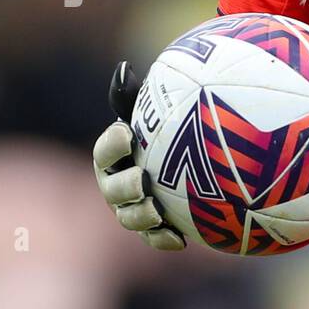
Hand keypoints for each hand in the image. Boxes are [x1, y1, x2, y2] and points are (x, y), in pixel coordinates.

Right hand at [93, 61, 185, 250]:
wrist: (204, 168)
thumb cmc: (176, 131)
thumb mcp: (161, 111)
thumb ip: (140, 95)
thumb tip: (124, 68)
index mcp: (116, 157)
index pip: (104, 151)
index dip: (111, 144)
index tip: (127, 132)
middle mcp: (119, 185)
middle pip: (112, 189)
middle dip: (123, 186)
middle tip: (142, 179)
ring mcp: (135, 210)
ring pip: (129, 218)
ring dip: (139, 216)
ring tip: (157, 211)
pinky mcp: (157, 230)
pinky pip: (155, 240)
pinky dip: (163, 240)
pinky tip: (181, 239)